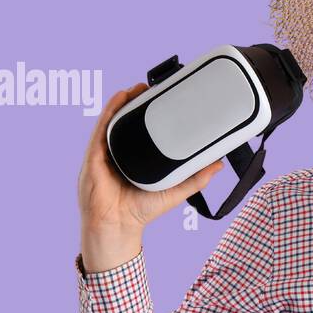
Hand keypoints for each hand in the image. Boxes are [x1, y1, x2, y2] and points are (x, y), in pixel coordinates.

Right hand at [77, 82, 225, 233]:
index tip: (164, 98)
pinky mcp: (95, 156)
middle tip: (152, 86)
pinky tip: (119, 98)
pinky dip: (110, 112)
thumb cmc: (141, 211)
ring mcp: (106, 154)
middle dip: (138, 102)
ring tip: (138, 87)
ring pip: (114, 121)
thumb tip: (217, 164)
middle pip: (128, 122)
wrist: (118, 226)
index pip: (145, 132)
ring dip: (124, 101)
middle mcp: (120, 154)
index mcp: (137, 160)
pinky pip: (102, 129)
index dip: (153, 115)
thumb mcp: (175, 191)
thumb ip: (196, 178)